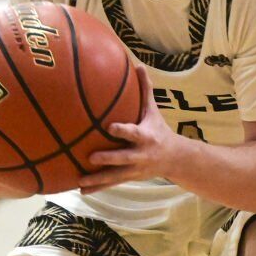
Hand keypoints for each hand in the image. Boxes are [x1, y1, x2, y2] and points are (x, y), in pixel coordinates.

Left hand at [80, 67, 182, 191]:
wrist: (175, 159)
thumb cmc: (159, 130)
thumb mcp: (154, 111)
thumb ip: (145, 90)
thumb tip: (138, 65)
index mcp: (147, 136)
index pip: (134, 133)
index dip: (123, 130)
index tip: (110, 127)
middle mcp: (142, 154)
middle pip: (125, 158)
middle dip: (109, 159)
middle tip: (91, 157)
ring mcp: (135, 169)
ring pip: (116, 176)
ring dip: (98, 179)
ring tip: (80, 180)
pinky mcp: (129, 177)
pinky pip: (112, 184)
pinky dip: (97, 188)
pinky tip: (81, 190)